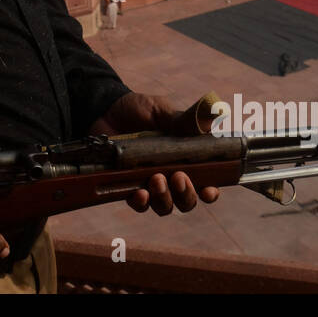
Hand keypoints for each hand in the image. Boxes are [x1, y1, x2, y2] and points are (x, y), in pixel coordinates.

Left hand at [90, 91, 221, 215]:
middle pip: (187, 201)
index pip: (206, 183)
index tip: (209, 189)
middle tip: (179, 177)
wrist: (106, 109)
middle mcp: (170, 176)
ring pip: (165, 207)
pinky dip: (141, 203)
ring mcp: (149, 184)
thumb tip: (211, 117)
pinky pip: (138, 204)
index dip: (210, 191)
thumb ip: (185, 120)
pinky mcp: (128, 187)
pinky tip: (140, 192)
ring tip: (157, 179)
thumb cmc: (139, 110)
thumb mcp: (162, 111)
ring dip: (165, 198)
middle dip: (187, 194)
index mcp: (186, 159)